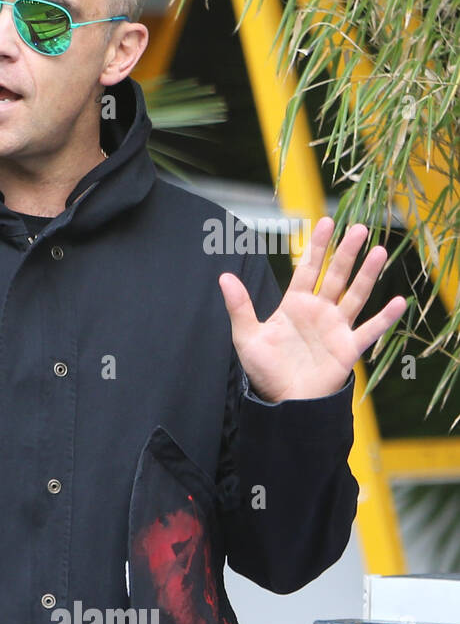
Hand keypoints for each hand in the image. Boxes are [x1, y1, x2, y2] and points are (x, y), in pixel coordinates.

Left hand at [217, 216, 407, 401]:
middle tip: (358, 228)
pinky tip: (398, 302)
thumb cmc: (266, 369)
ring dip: (367, 274)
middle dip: (346, 252)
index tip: (326, 222)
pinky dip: (384, 318)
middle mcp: (319, 311)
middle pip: (335, 276)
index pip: (308, 269)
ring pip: (355, 295)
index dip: (318, 247)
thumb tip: (224, 277)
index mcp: (295, 305)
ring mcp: (336, 327)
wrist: (284, 400)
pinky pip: (370, 330)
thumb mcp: (247, 336)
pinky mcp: (348, 347)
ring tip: (379, 251)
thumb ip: (239, 306)